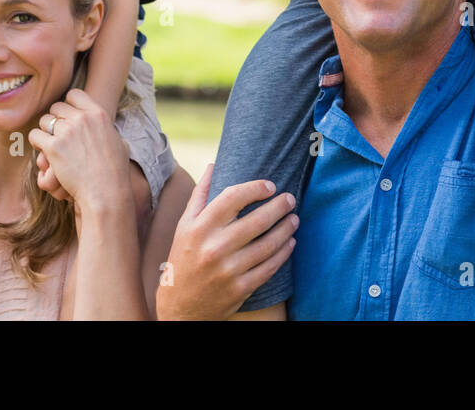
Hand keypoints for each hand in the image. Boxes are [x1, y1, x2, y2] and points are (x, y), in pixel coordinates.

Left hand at [27, 89, 130, 215]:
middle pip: (56, 107)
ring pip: (43, 120)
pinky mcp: (53, 147)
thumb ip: (109, 132)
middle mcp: (82, 118)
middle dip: (54, 119)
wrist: (106, 191)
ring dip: (44, 131)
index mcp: (99, 114)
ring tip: (49, 144)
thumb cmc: (115, 172)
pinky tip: (44, 152)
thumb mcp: (120, 143)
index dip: (68, 105)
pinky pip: (35, 135)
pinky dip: (36, 143)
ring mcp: (67, 131)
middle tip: (56, 134)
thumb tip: (108, 130)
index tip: (67, 117)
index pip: (74, 95)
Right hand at [155, 164, 297, 319]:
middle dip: (279, 206)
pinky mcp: (240, 288)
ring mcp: (228, 270)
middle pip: (257, 220)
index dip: (256, 188)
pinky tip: (290, 243)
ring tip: (294, 219)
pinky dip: (283, 253)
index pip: (233, 198)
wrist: (180, 307)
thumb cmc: (184, 259)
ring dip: (286, 229)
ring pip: (267, 244)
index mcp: (199, 228)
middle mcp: (213, 247)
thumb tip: (213, 165)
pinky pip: (269, 267)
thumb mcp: (185, 226)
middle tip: (290, 199)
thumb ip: (200, 195)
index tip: (270, 185)